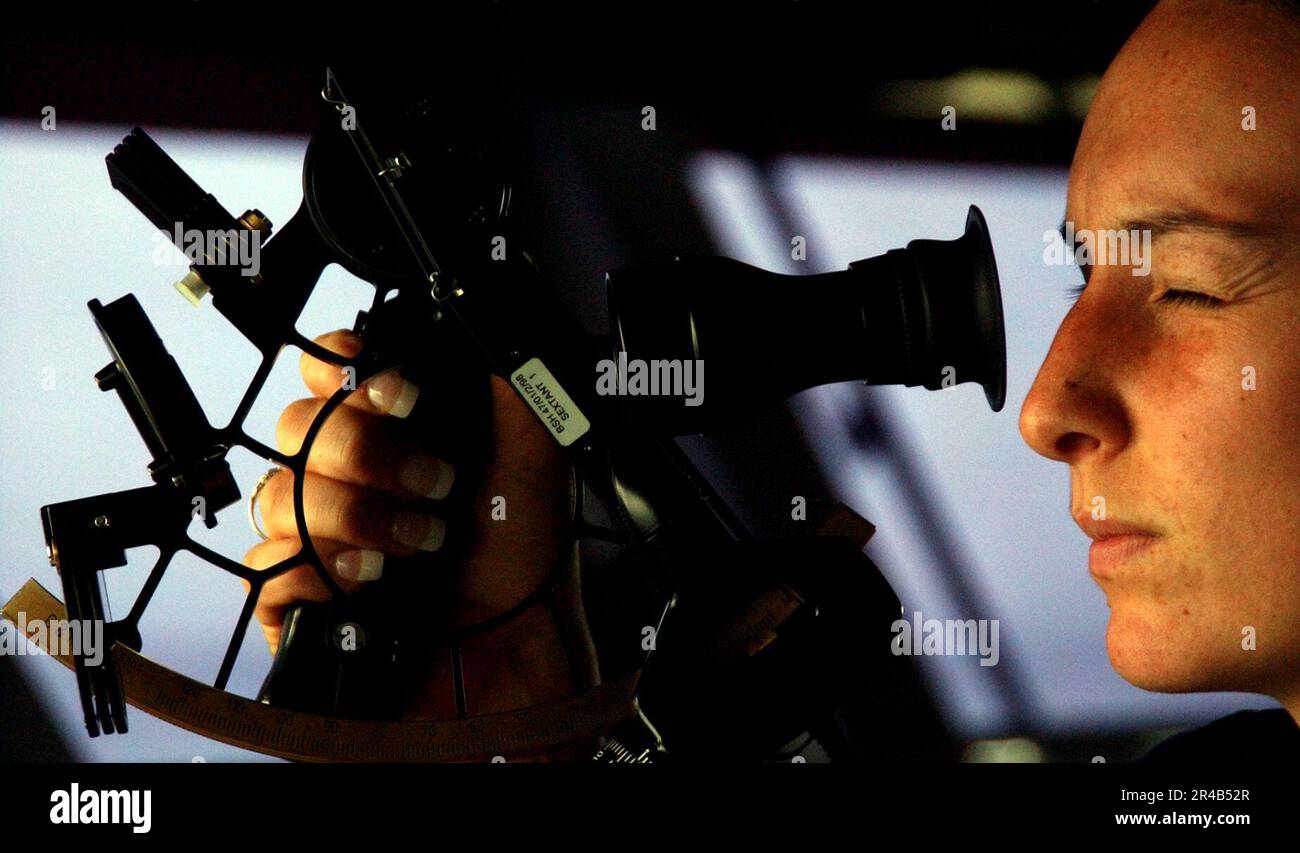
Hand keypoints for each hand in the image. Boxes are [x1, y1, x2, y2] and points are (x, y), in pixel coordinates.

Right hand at [243, 329, 591, 716]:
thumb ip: (501, 375)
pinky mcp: (303, 603)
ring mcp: (320, 539)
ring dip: (356, 516)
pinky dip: (318, 571)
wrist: (523, 642)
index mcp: (391, 433)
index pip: (327, 376)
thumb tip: (475, 311)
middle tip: (435, 481)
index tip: (398, 389)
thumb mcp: (533, 445)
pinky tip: (370, 584)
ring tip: (421, 544)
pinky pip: (268, 570)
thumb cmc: (529, 549)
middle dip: (366, 451)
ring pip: (279, 496)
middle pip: (295, 429)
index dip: (343, 368)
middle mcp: (349, 478)